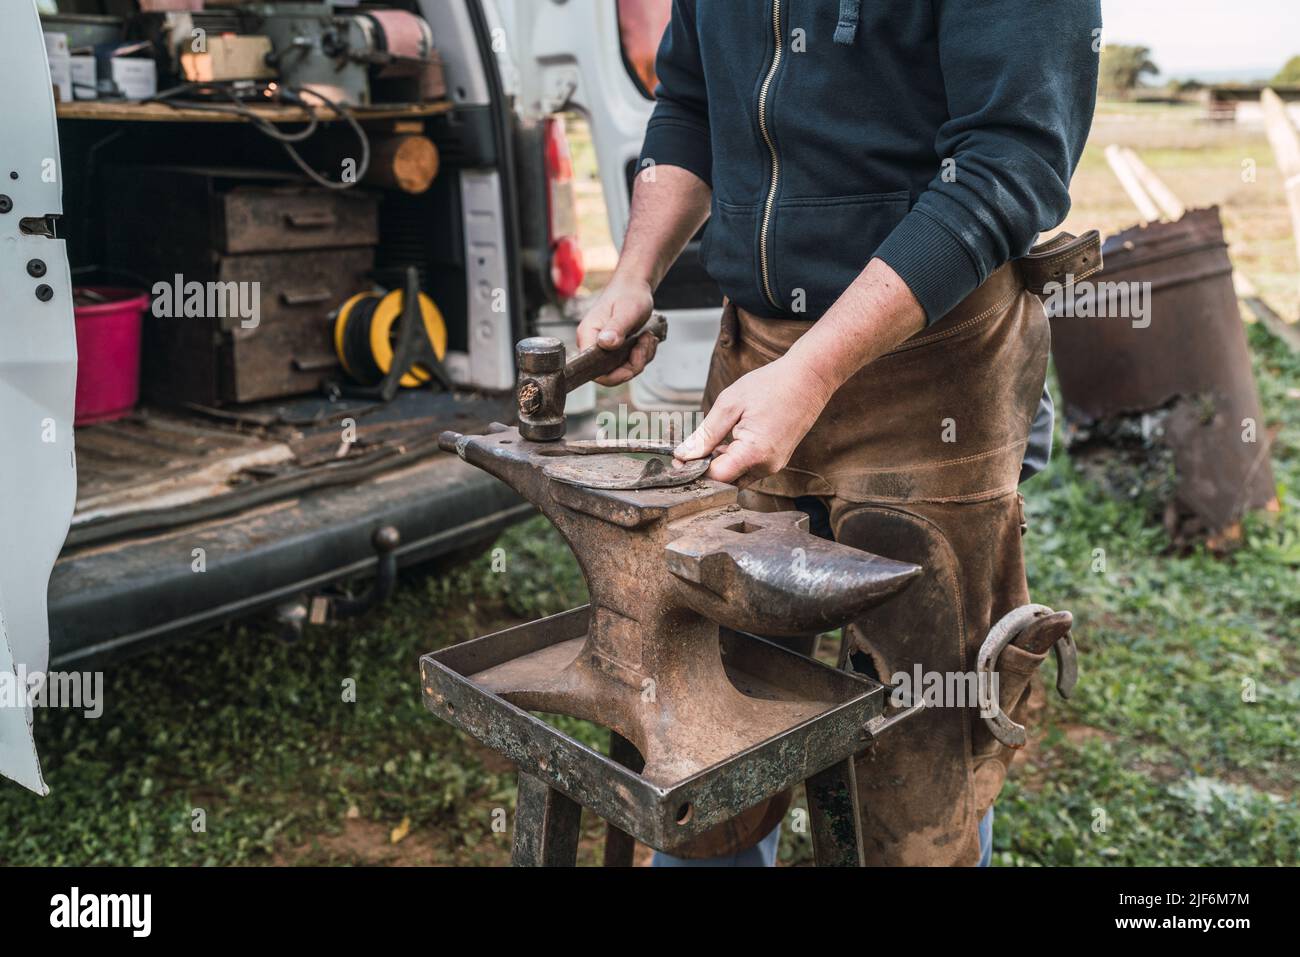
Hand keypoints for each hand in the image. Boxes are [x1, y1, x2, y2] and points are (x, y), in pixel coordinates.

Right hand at [576, 278, 657, 385]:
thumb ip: (616, 328)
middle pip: (610, 374)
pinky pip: (630, 364)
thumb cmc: (629, 294)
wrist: (635, 287)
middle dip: (633, 364)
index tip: (633, 358)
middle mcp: (593, 345)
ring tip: (646, 337)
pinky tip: (645, 339)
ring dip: (641, 357)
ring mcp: (604, 349)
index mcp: (587, 336)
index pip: (593, 371)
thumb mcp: (626, 311)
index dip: (615, 374)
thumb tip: (605, 343)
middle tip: (644, 343)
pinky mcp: (615, 350)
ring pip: (623, 370)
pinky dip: (643, 355)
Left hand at [674, 354, 834, 486]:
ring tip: (712, 437)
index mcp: (754, 453)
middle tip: (689, 448)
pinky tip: (729, 437)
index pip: (715, 477)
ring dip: (719, 462)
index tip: (679, 458)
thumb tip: (683, 454)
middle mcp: (766, 466)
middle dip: (705, 467)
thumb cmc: (772, 385)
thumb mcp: (730, 404)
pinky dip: (734, 458)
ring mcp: (774, 465)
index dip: (694, 469)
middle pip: (725, 481)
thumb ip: (705, 434)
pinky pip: (748, 467)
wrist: (809, 378)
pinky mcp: (777, 460)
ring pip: (736, 475)